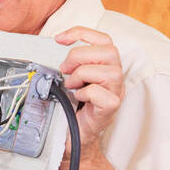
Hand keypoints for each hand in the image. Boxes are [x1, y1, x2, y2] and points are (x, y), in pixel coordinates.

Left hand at [53, 26, 123, 155]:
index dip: (82, 33)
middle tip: (65, 69)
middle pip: (109, 51)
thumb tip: (54, 48)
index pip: (104, 39)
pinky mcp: (111, 108)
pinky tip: (78, 99)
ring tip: (71, 85)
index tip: (59, 38)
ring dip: (81, 75)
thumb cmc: (71, 107)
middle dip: (80, 55)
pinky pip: (100, 93)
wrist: (73, 136)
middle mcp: (115, 77)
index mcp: (105, 66)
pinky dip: (84, 93)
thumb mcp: (68, 79)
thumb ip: (68, 63)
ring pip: (108, 71)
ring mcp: (116, 92)